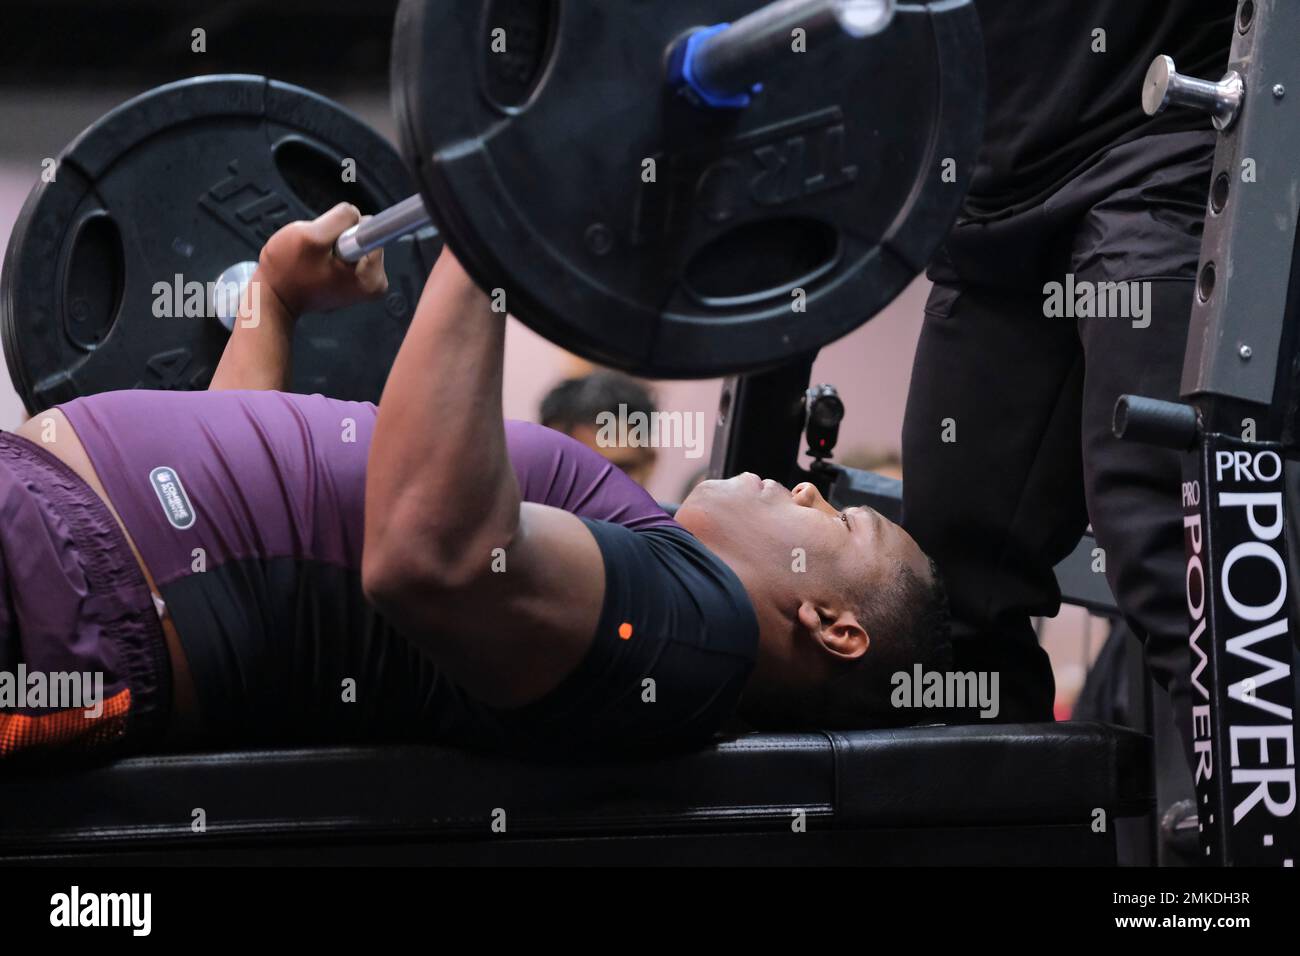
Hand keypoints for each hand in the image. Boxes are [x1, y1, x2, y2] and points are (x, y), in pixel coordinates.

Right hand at [256, 203, 387, 315]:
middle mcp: (374, 283)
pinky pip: (346, 249)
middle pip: (363, 235)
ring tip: (315, 258)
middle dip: (338, 236)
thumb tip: (355, 213)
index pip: (372, 231)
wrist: (274, 296)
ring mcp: (364, 282)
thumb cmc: (287, 272)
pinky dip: (330, 250)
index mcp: (372, 278)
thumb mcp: (310, 236)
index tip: (334, 240)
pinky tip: (317, 262)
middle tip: (318, 252)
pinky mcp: (352, 278)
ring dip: (331, 242)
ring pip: (352, 240)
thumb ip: (340, 219)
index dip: (346, 228)